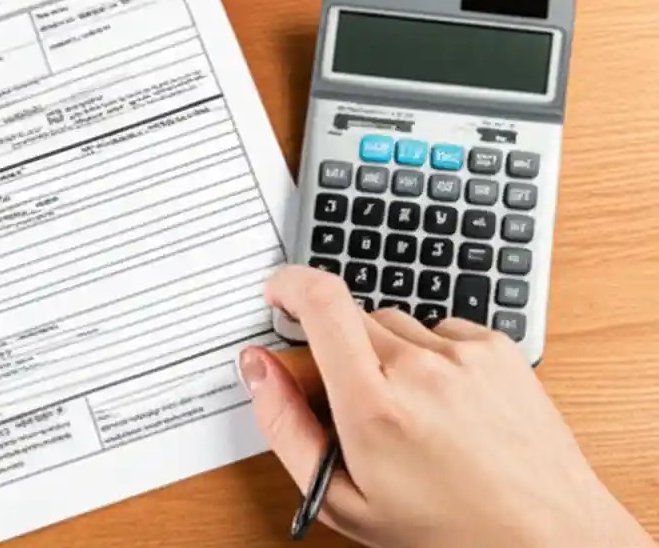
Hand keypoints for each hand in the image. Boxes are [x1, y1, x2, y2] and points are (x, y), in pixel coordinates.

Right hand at [239, 266, 653, 547]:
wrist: (547, 536)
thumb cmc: (448, 531)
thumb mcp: (343, 499)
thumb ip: (286, 426)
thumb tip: (258, 368)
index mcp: (374, 407)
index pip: (322, 303)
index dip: (290, 283)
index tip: (279, 291)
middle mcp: (421, 370)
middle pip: (351, 316)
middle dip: (338, 347)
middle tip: (354, 402)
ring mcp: (464, 355)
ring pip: (394, 324)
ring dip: (386, 353)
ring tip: (410, 412)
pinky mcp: (498, 349)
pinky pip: (440, 330)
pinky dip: (431, 356)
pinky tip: (444, 403)